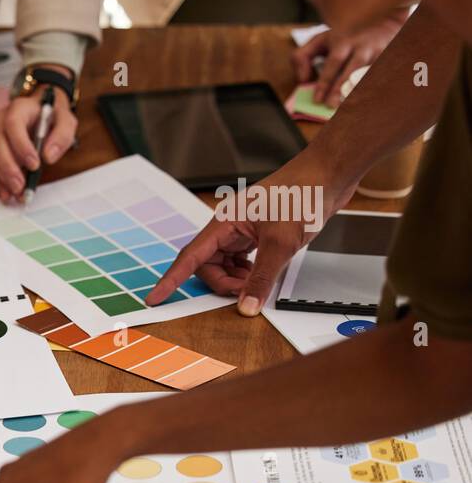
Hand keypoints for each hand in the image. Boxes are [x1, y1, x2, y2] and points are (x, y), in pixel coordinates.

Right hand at [0, 81, 77, 203]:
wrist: (44, 110)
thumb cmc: (53, 114)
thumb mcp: (66, 118)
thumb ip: (62, 134)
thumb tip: (49, 156)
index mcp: (19, 108)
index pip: (13, 124)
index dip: (21, 145)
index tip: (34, 164)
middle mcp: (3, 121)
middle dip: (9, 167)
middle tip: (21, 185)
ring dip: (5, 177)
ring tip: (18, 193)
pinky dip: (2, 182)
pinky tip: (8, 195)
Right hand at [146, 152, 357, 314]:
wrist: (328, 176)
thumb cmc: (302, 195)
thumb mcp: (281, 243)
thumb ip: (262, 277)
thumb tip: (247, 306)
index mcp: (223, 222)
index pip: (189, 257)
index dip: (170, 280)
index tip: (154, 298)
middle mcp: (228, 227)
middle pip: (207, 266)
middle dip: (222, 283)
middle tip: (245, 293)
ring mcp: (242, 231)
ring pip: (224, 265)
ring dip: (236, 279)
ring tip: (258, 281)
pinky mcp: (257, 235)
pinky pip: (241, 261)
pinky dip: (248, 273)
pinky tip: (263, 273)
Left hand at [292, 9, 408, 107]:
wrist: (381, 20)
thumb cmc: (344, 36)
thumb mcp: (319, 41)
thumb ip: (302, 57)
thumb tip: (303, 79)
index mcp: (343, 41)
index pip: (333, 62)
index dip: (325, 81)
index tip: (317, 99)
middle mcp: (362, 45)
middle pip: (353, 68)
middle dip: (341, 88)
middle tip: (331, 106)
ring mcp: (379, 51)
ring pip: (370, 72)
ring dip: (359, 89)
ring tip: (349, 106)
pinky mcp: (390, 57)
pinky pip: (382, 75)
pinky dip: (375, 88)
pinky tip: (367, 100)